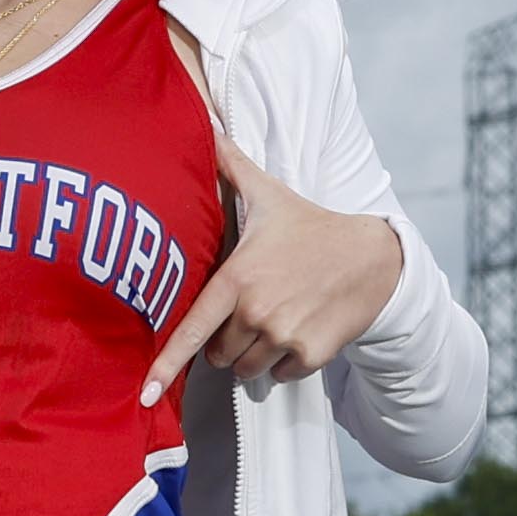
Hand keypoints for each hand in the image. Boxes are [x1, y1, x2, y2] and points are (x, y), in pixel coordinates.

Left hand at [142, 147, 403, 402]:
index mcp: (237, 278)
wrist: (372, 257)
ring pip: (246, 369)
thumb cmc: (311, 226)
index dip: (164, 364)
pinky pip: (280, 376)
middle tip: (249, 313)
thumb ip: (230, 165)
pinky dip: (284, 363)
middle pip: (217, 354)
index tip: (144, 393)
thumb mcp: (269, 194)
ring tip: (275, 321)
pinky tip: (299, 331)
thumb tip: (204, 122)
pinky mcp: (311, 355)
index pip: (191, 329)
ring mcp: (284, 335)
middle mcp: (256, 311)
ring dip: (253, 355)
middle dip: (226, 342)